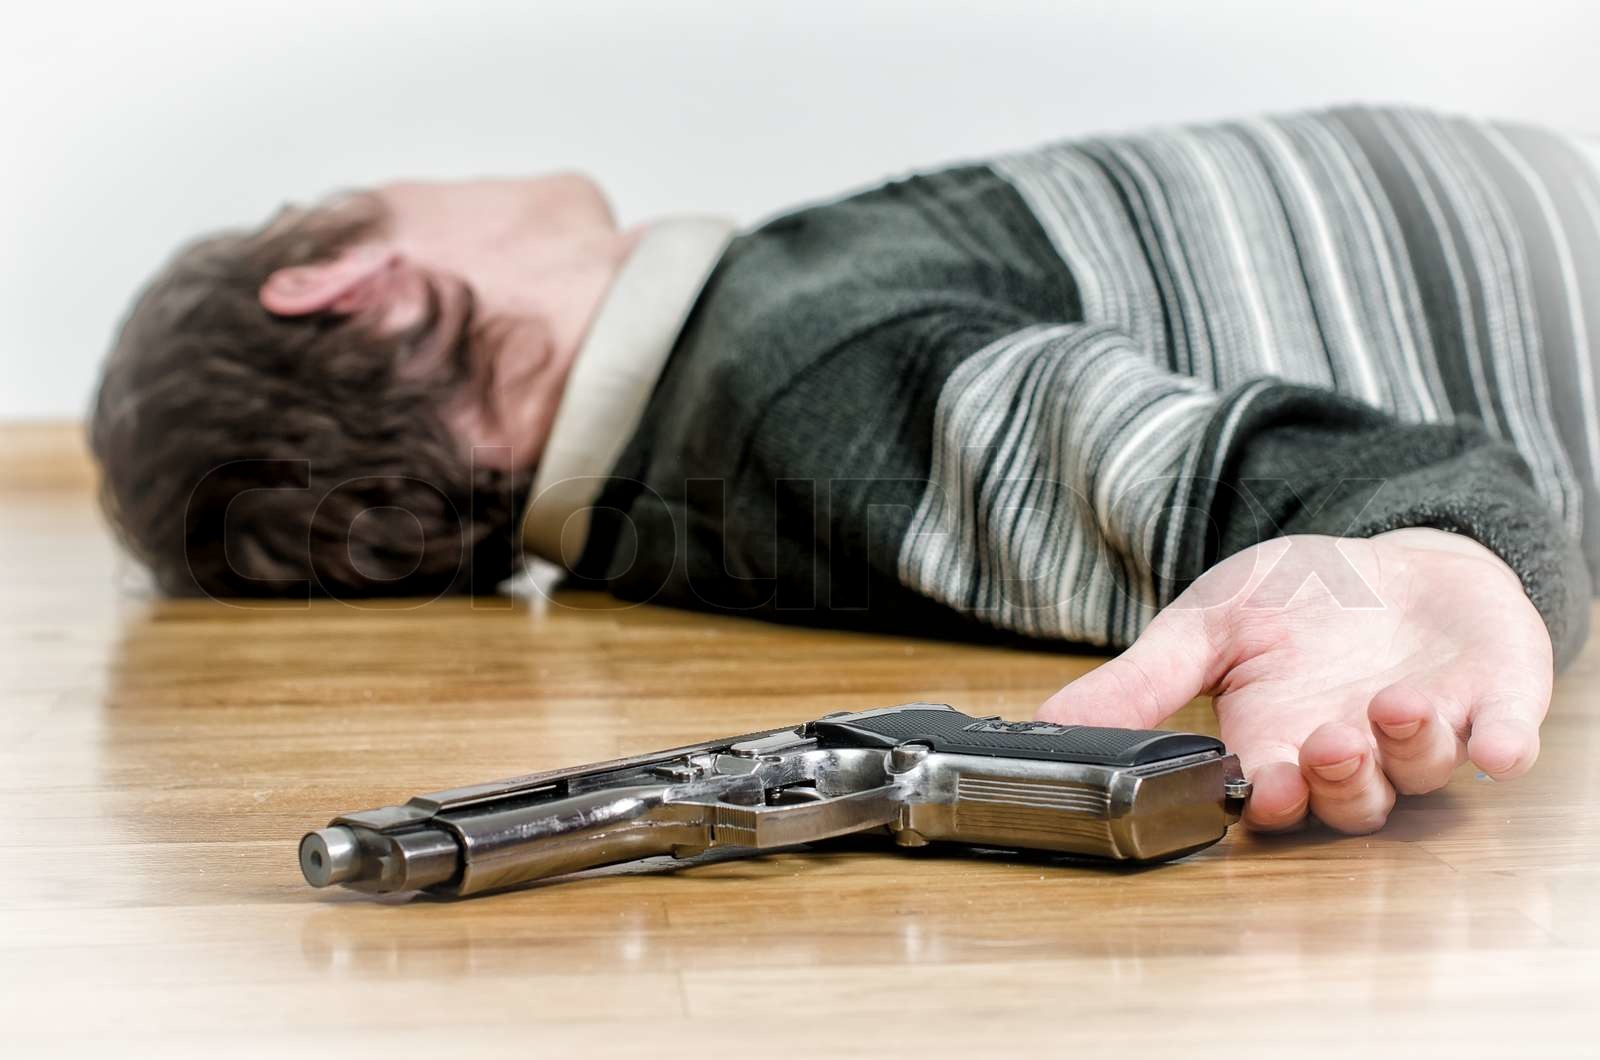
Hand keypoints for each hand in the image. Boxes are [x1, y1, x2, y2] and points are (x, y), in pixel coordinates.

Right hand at [1036, 529, 1553, 833]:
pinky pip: (1506, 740)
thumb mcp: (1207, 624)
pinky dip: (1506, 744)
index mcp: (1278, 743)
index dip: (1277, 798)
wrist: (1391, 563)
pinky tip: (1500, 744)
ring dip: (1412, 749)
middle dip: (1341, 780)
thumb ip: (1142, 680)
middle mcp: (1353, 751)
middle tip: (1326, 743)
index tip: (1267, 785)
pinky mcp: (1496, 700)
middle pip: (1351, 801)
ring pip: (1424, 774)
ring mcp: (1428, 730)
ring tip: (1397, 702)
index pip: (1274, 794)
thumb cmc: (1296, 602)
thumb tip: (1046, 723)